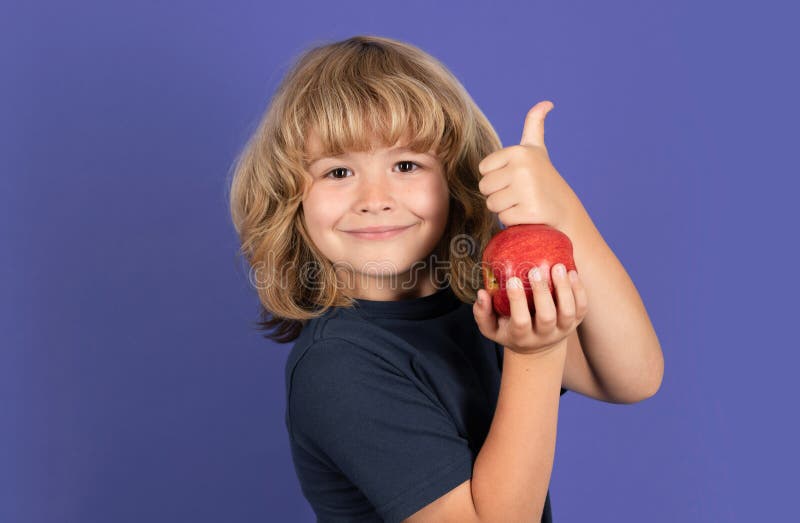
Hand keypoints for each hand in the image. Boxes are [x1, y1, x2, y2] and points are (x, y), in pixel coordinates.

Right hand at [473, 262, 587, 356]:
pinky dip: (579, 290)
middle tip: (536, 269)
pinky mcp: (576, 323)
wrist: (538, 348)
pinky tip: (572, 273)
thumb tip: (481, 293)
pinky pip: (582, 307)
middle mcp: (544, 336)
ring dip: (564, 289)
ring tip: (558, 266)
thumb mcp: (491, 328)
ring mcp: (563, 330)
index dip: (517, 301)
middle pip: (547, 317)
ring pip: (568, 312)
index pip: (520, 322)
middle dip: (542, 293)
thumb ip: (482, 312)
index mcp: (522, 337)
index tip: (512, 279)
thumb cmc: (509, 330)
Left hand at [477, 101, 577, 229]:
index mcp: (518, 151)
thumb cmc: (544, 179)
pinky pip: (503, 219)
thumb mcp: (536, 150)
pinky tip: (528, 214)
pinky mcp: (529, 211)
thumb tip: (546, 103)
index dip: (497, 178)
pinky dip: (514, 221)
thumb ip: (534, 125)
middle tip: (520, 194)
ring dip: (505, 208)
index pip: (483, 170)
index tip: (515, 178)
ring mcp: (526, 190)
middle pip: (485, 187)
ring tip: (524, 203)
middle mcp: (522, 168)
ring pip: (492, 204)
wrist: (565, 211)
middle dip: (499, 194)